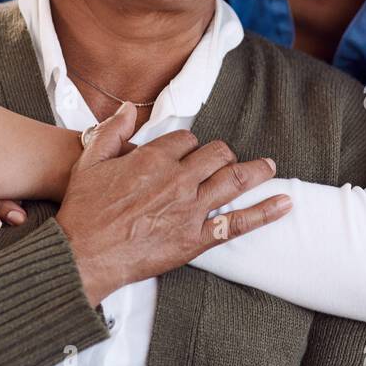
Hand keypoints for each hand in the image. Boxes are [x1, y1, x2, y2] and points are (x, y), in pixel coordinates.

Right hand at [55, 102, 291, 305]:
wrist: (82, 256)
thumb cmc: (82, 211)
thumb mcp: (89, 162)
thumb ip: (111, 132)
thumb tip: (126, 109)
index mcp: (153, 159)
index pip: (186, 139)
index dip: (189, 145)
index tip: (188, 152)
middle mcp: (177, 180)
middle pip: (216, 154)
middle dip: (223, 154)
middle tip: (228, 159)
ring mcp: (190, 210)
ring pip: (234, 180)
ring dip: (256, 171)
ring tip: (269, 166)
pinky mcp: (195, 240)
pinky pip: (237, 224)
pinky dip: (264, 213)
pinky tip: (283, 204)